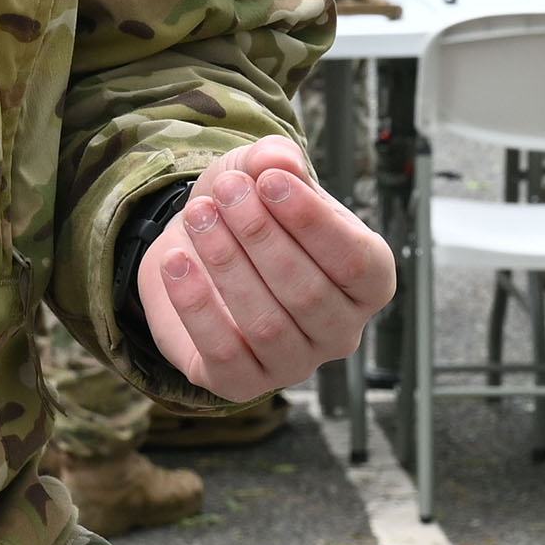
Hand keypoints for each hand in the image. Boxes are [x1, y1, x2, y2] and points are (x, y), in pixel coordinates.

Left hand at [137, 139, 396, 396]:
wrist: (200, 251)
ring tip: (198, 216)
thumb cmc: (252, 214)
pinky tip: (176, 262)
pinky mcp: (243, 384)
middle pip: (309, 293)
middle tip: (225, 192)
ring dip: (227, 265)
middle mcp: (342, 331)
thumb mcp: (263, 175)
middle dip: (261, 236)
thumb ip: (275, 161)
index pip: (356, 260)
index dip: (312, 220)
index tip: (269, 180)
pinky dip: (196, 306)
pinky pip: (224, 355)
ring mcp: (296, 364)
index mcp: (368, 281)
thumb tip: (277, 160)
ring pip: (267, 325)